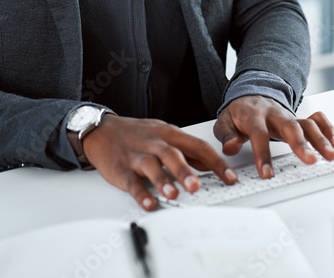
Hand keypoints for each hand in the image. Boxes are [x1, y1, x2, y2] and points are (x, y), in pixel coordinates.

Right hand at [82, 114, 237, 211]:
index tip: (230, 178)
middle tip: (198, 186)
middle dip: (186, 171)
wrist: (103, 130)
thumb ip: (188, 150)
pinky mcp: (122, 170)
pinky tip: (149, 203)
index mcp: (170, 134)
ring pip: (151, 167)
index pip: (198, 146)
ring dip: (163, 181)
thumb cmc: (138, 134)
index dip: (216, 163)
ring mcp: (138, 156)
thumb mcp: (166, 135)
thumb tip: (211, 164)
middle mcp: (155, 143)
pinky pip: (132, 182)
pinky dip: (141, 194)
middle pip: (173, 155)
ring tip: (173, 195)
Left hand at [213, 95, 333, 178]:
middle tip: (311, 161)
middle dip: (302, 144)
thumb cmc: (239, 114)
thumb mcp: (224, 122)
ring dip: (321, 139)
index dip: (263, 154)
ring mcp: (290, 116)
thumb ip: (226, 135)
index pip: (259, 134)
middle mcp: (275, 114)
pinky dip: (328, 129)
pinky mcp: (299, 118)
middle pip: (291, 127)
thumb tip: (231, 147)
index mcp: (254, 115)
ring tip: (331, 156)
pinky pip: (317, 119)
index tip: (267, 174)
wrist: (250, 95)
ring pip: (308, 124)